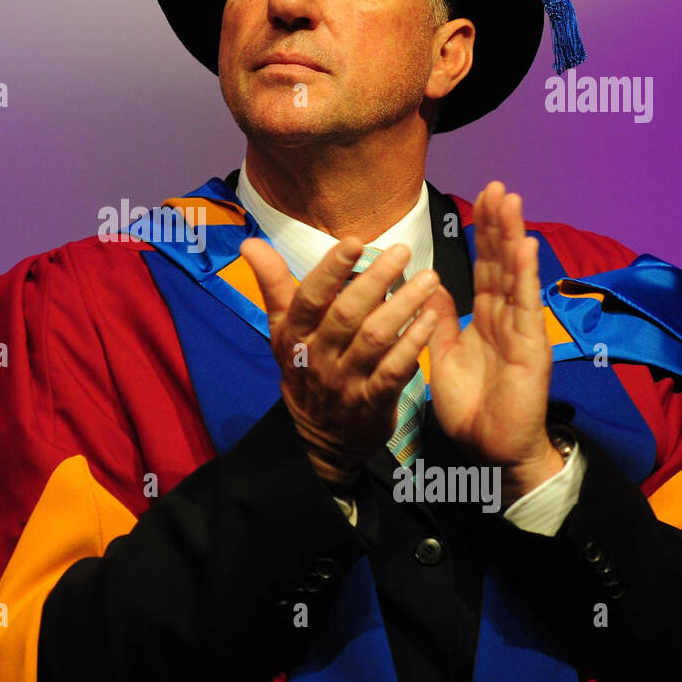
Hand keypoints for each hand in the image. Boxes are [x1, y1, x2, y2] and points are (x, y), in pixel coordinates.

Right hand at [240, 236, 443, 484]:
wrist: (320, 439)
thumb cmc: (304, 370)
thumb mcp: (281, 331)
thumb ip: (272, 284)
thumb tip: (249, 243)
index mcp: (293, 335)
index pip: (309, 298)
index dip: (330, 270)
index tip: (353, 241)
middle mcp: (317, 357)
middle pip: (347, 314)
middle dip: (376, 279)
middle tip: (402, 251)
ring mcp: (345, 382)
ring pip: (376, 338)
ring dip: (403, 305)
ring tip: (428, 278)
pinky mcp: (372, 402)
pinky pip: (395, 370)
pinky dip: (414, 343)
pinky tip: (431, 318)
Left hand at [425, 182, 561, 500]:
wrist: (491, 452)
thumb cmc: (471, 409)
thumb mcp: (441, 358)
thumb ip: (436, 322)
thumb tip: (427, 286)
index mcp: (482, 319)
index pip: (482, 268)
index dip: (480, 235)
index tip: (478, 198)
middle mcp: (504, 318)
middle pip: (500, 263)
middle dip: (497, 224)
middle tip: (495, 185)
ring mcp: (520, 330)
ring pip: (514, 276)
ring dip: (512, 238)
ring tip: (510, 201)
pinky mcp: (530, 348)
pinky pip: (525, 306)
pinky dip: (525, 276)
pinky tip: (525, 246)